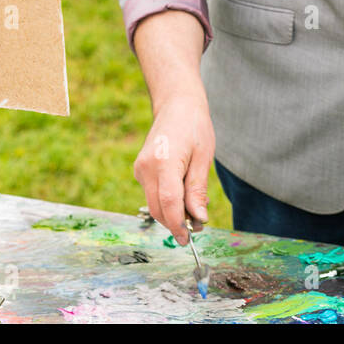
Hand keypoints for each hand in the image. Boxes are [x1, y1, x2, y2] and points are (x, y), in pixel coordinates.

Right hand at [133, 91, 214, 244]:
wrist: (176, 104)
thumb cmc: (194, 126)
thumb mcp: (203, 157)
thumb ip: (197, 190)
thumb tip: (199, 219)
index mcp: (164, 161)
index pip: (169, 203)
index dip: (179, 225)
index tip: (189, 239)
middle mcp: (146, 167)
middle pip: (158, 208)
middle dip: (176, 223)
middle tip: (198, 227)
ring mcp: (140, 169)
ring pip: (154, 204)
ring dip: (172, 213)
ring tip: (195, 208)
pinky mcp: (140, 170)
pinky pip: (152, 194)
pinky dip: (167, 202)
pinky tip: (184, 195)